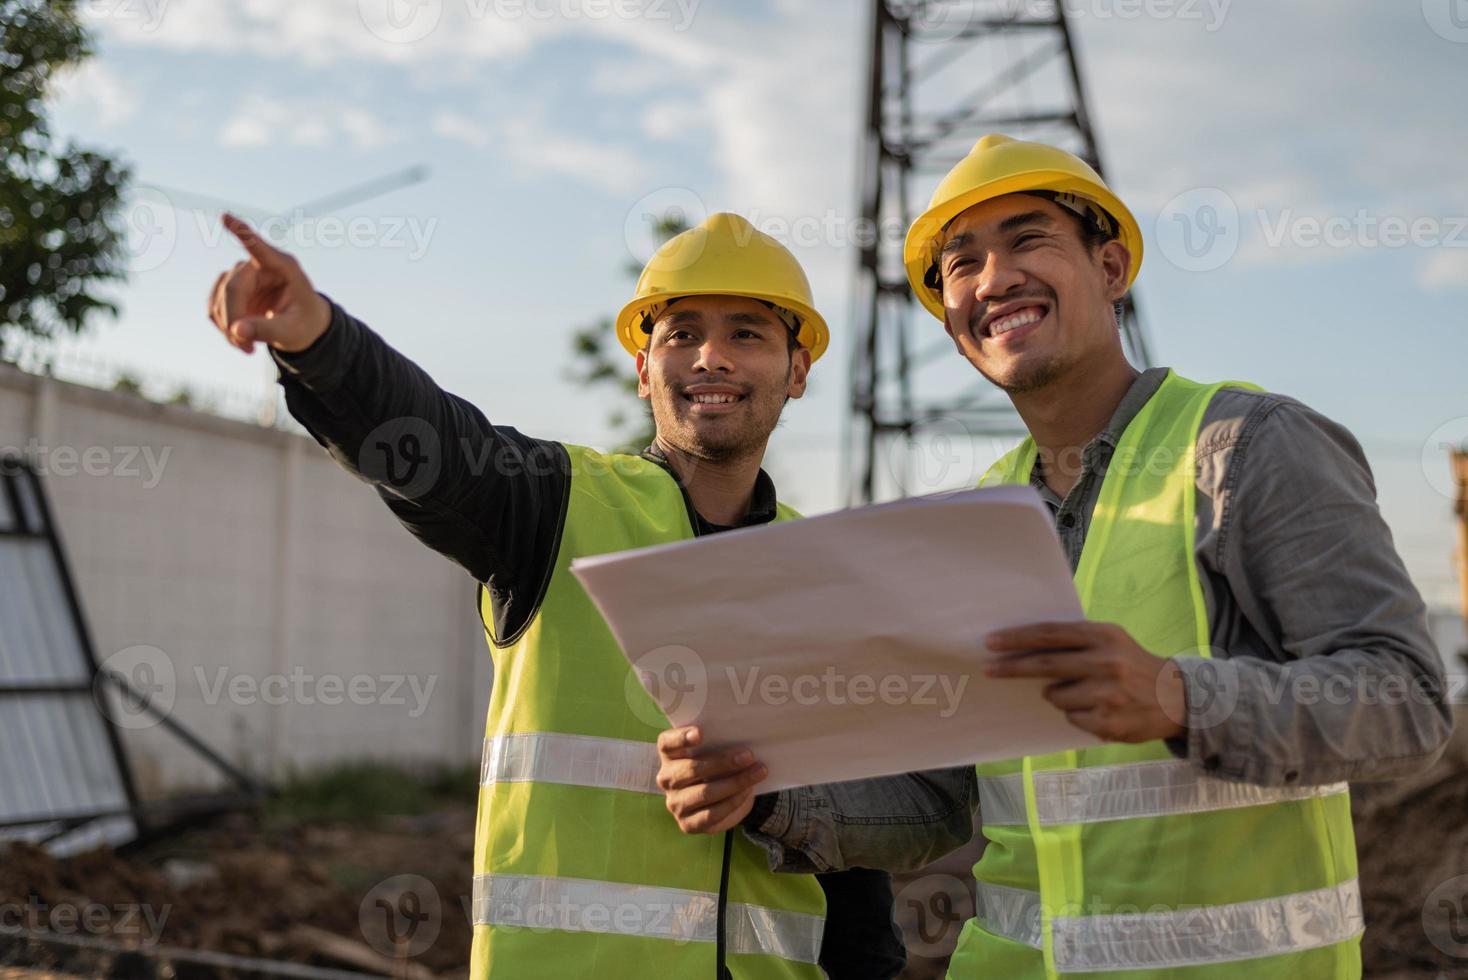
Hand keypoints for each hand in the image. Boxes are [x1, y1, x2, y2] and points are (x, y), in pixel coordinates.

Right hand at [207, 213, 330, 353]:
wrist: (303, 327)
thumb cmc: (305, 324)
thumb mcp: (292, 332)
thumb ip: (267, 330)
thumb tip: (236, 331)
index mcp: (284, 268)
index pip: (259, 248)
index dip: (242, 233)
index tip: (226, 217)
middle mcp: (260, 266)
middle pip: (232, 288)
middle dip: (234, 319)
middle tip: (245, 347)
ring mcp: (243, 276)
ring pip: (219, 298)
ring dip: (227, 327)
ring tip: (247, 347)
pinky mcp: (231, 289)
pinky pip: (214, 307)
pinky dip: (222, 326)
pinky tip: (239, 339)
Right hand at [657, 726, 768, 834]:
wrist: (724, 795)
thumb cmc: (718, 764)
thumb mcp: (716, 750)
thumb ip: (719, 742)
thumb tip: (741, 738)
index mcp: (669, 754)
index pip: (667, 743)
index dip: (681, 738)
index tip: (700, 733)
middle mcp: (666, 779)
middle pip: (690, 769)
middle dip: (722, 762)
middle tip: (748, 756)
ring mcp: (675, 803)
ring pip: (704, 793)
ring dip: (735, 782)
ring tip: (758, 772)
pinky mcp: (688, 823)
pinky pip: (712, 813)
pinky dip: (733, 801)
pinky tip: (748, 791)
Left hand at [985, 622, 1186, 742]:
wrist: (1178, 697)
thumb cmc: (1133, 664)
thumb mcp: (1111, 641)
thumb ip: (1076, 641)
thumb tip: (1024, 646)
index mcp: (1104, 636)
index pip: (1051, 634)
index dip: (1018, 639)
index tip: (991, 642)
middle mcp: (1106, 662)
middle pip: (1045, 665)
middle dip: (1011, 667)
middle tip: (989, 669)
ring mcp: (1108, 694)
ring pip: (1055, 696)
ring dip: (1057, 695)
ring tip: (1084, 691)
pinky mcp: (1108, 722)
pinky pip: (1072, 717)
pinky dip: (1076, 713)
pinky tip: (1099, 708)